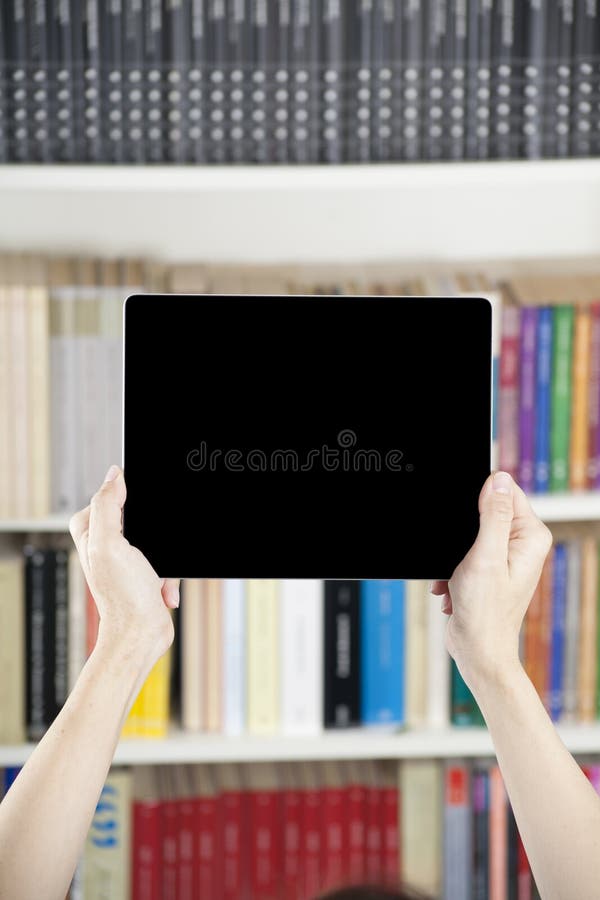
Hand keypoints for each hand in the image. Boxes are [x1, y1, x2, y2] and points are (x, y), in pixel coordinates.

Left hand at [69, 464, 178, 668]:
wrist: (141, 635)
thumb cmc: (122, 596)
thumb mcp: (109, 544)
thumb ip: (107, 505)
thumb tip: (114, 475)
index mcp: (90, 531)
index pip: (108, 496)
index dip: (127, 502)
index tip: (138, 523)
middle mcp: (105, 543)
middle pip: (138, 517)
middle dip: (155, 534)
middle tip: (149, 554)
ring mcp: (125, 559)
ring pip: (157, 538)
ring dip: (165, 560)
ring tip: (156, 579)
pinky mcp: (144, 572)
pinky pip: (167, 561)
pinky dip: (170, 576)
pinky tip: (163, 591)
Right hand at [432, 470, 552, 690]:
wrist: (477, 651)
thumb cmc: (484, 610)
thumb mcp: (486, 555)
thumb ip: (494, 515)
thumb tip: (499, 479)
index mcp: (530, 536)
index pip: (506, 493)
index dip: (480, 500)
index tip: (467, 524)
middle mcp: (523, 544)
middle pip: (485, 512)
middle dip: (463, 532)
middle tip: (461, 556)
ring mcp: (507, 557)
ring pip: (470, 533)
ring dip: (454, 553)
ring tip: (455, 577)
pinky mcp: (491, 569)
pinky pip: (464, 552)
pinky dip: (452, 567)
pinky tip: (451, 586)